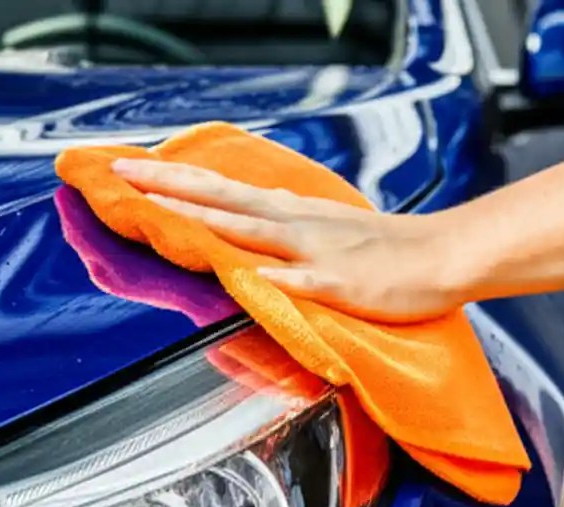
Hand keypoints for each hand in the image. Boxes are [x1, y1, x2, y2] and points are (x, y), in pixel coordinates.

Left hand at [111, 158, 470, 322]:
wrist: (442, 256)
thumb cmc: (384, 249)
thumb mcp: (324, 229)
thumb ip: (280, 231)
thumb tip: (238, 230)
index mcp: (289, 212)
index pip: (221, 189)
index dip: (174, 177)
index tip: (130, 167)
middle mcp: (294, 223)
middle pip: (221, 198)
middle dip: (169, 185)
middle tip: (122, 172)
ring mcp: (316, 251)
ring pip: (251, 229)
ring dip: (205, 218)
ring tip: (161, 208)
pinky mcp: (341, 282)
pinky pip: (304, 280)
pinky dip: (277, 275)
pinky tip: (252, 275)